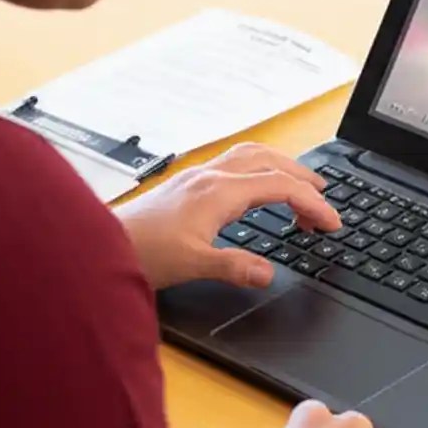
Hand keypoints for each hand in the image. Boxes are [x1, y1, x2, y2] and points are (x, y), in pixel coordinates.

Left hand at [114, 143, 340, 288]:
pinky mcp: (188, 183)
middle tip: (325, 201)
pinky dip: (260, 168)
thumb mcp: (192, 265)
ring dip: (282, 166)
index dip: (312, 203)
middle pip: (271, 162)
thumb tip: (268, 272)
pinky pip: (235, 162)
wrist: (95, 242)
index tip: (331, 223)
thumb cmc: (140, 253)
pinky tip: (256, 187)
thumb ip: (234, 267)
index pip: (280, 186)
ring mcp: (198, 176)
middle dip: (304, 178)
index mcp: (218, 192)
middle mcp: (210, 177)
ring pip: (252, 155)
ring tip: (300, 186)